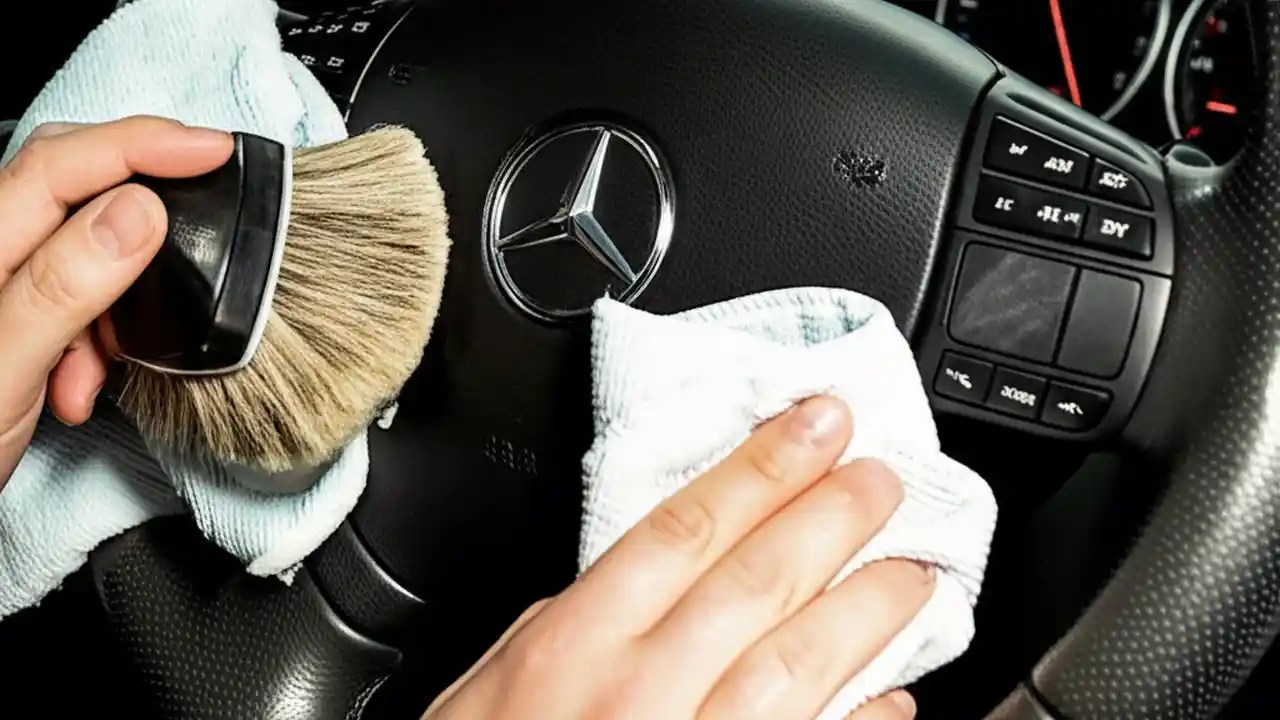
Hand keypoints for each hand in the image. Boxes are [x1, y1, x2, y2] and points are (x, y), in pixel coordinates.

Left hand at [0, 116, 233, 489]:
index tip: (211, 151)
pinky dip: (93, 336)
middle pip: (66, 179)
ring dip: (115, 292)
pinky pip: (71, 296)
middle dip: (136, 189)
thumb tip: (139, 212)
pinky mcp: (10, 315)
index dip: (142, 146)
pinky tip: (79, 386)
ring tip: (103, 362)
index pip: (61, 165)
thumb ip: (67, 287)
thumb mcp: (4, 369)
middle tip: (203, 195)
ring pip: (76, 242)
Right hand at [424, 396, 933, 719]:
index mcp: (572, 647)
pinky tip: (895, 694)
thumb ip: (558, 629)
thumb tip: (630, 575)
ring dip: (865, 610)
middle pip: (756, 580)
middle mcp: (638, 695)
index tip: (814, 425)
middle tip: (881, 478)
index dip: (763, 469)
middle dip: (831, 518)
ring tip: (913, 571)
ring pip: (798, 662)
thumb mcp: (481, 692)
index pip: (686, 528)